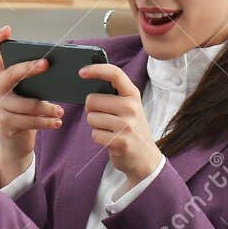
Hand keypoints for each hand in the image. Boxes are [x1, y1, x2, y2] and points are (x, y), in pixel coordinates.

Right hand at [0, 25, 62, 180]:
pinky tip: (56, 122)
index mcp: (0, 78)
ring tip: (60, 111)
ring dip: (47, 107)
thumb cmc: (24, 115)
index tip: (7, 29)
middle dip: (29, 68)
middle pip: (11, 74)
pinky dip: (46, 122)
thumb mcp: (26, 95)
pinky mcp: (5, 124)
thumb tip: (55, 70)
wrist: (14, 145)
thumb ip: (33, 83)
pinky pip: (30, 120)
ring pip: (27, 103)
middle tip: (46, 65)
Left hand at [78, 62, 162, 188]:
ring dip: (95, 125)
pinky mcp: (121, 141)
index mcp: (133, 95)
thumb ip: (115, 94)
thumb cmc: (132, 129)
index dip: (96, 69)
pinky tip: (110, 140)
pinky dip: (98, 138)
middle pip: (92, 100)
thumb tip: (89, 79)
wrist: (146, 158)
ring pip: (91, 118)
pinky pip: (94, 134)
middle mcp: (132, 107)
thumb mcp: (130, 108)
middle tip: (105, 117)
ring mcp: (127, 125)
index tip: (82, 72)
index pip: (115, 74)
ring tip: (110, 130)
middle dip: (92, 110)